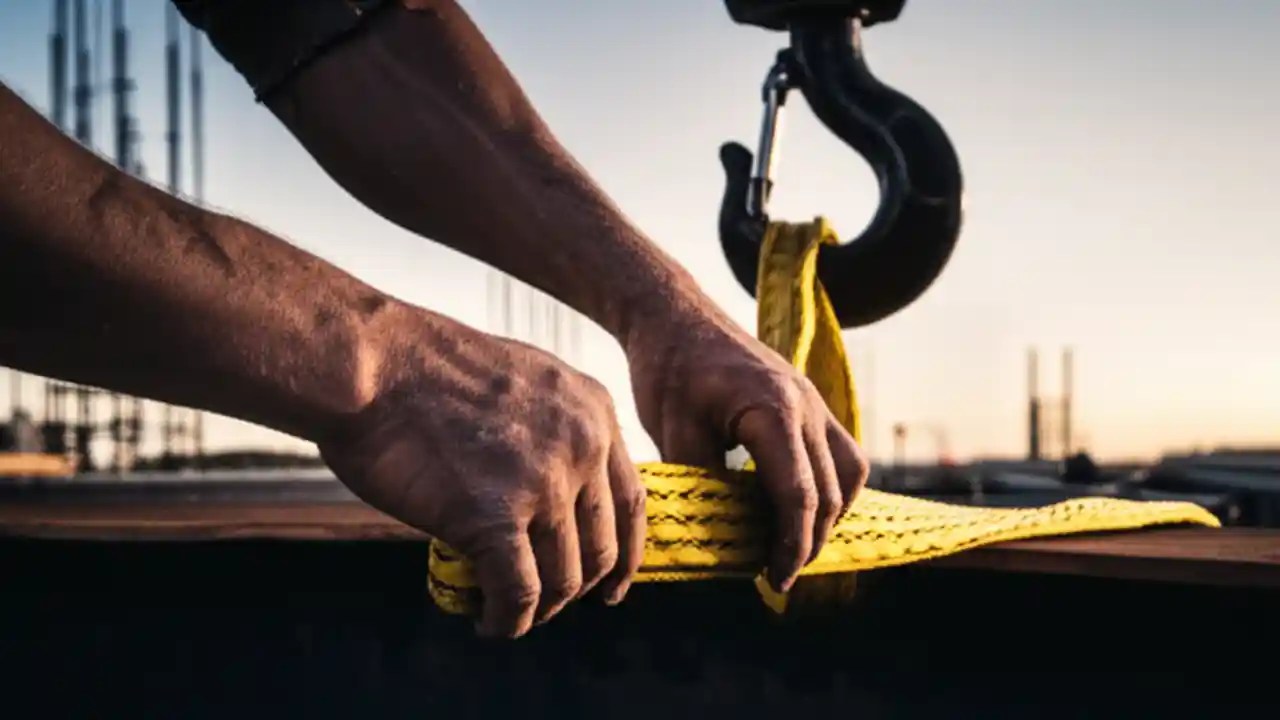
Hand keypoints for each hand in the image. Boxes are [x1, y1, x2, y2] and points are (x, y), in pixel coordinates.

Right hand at [318, 306, 644, 638]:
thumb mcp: (519, 380)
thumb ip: (552, 428)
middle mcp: (584, 447)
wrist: (373, 366)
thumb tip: (556, 488)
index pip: (631, 501)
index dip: (625, 554)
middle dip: (580, 589)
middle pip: (602, 548)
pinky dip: (507, 620)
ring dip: (539, 610)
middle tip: (551, 607)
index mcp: (594, 411)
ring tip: (506, 613)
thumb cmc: (425, 369)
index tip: (612, 586)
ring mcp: (544, 483)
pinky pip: (520, 594)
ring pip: (564, 579)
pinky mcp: (495, 518)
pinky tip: (488, 623)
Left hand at [626, 309, 868, 592]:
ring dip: (830, 515)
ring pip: (850, 472)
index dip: (791, 546)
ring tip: (793, 546)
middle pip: (830, 492)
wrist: (674, 314)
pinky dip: (830, 486)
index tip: (776, 580)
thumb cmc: (668, 369)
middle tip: (777, 576)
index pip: (798, 495)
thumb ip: (704, 487)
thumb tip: (724, 540)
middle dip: (810, 541)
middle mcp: (807, 405)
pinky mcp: (810, 401)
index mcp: (773, 411)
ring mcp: (815, 400)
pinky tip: (797, 507)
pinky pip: (841, 452)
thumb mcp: (674, 434)